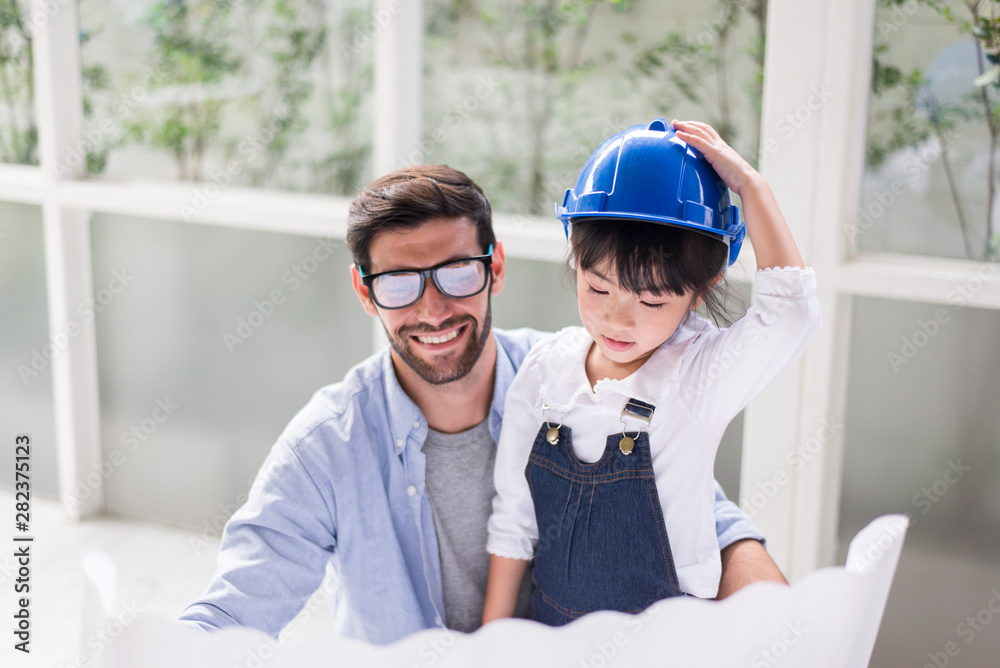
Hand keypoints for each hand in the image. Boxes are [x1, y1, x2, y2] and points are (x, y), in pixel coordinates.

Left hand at [671, 119, 803, 269]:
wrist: (749, 183)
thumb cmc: (738, 182)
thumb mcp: (724, 174)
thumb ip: (716, 172)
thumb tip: (709, 180)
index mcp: (723, 149)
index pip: (709, 134)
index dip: (697, 129)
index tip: (686, 127)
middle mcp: (721, 145)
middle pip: (703, 129)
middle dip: (689, 124)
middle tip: (675, 122)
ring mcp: (718, 149)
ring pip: (700, 132)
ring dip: (686, 127)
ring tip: (674, 124)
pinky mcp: (716, 154)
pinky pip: (699, 142)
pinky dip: (688, 137)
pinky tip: (678, 134)